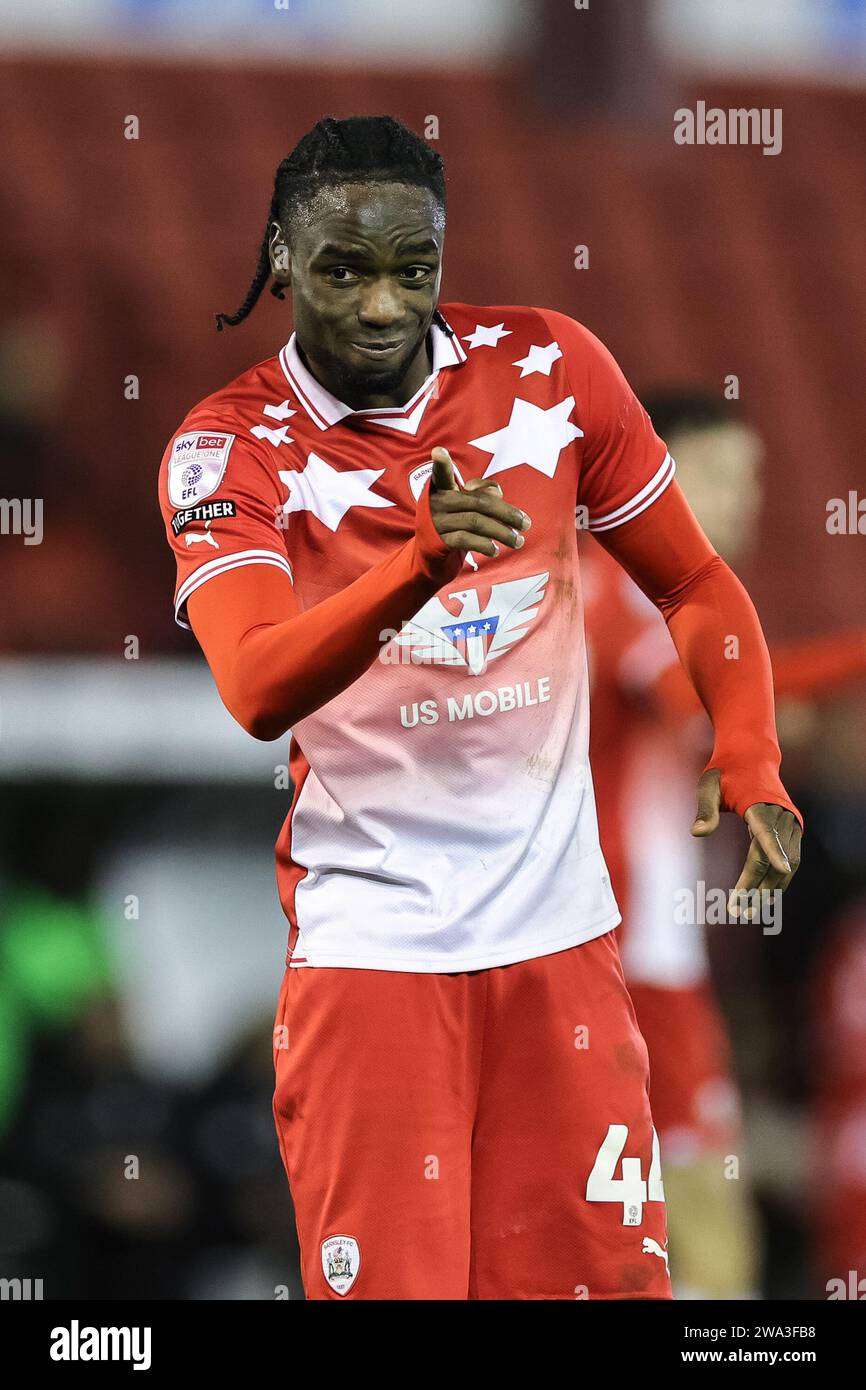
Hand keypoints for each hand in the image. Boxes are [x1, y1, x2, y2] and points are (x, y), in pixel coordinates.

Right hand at [429, 447, 530, 557]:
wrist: (430, 546)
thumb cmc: (453, 517)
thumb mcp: (464, 501)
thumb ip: (483, 492)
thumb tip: (498, 493)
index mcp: (443, 487)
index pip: (441, 473)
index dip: (441, 462)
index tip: (438, 451)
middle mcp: (438, 502)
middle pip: (479, 502)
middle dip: (506, 513)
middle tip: (526, 524)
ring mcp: (438, 522)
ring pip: (476, 522)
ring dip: (502, 533)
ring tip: (518, 541)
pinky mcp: (440, 541)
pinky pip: (466, 540)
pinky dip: (484, 545)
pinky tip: (496, 550)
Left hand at [691, 768, 801, 919]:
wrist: (751, 757)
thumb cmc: (725, 771)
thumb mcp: (708, 785)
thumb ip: (705, 809)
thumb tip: (697, 833)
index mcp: (759, 802)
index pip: (767, 831)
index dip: (774, 851)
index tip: (780, 869)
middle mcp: (780, 814)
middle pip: (772, 856)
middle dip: (757, 886)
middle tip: (737, 911)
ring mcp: (790, 822)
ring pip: (787, 863)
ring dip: (771, 889)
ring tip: (749, 911)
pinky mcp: (793, 829)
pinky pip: (791, 859)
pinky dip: (779, 879)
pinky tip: (763, 897)